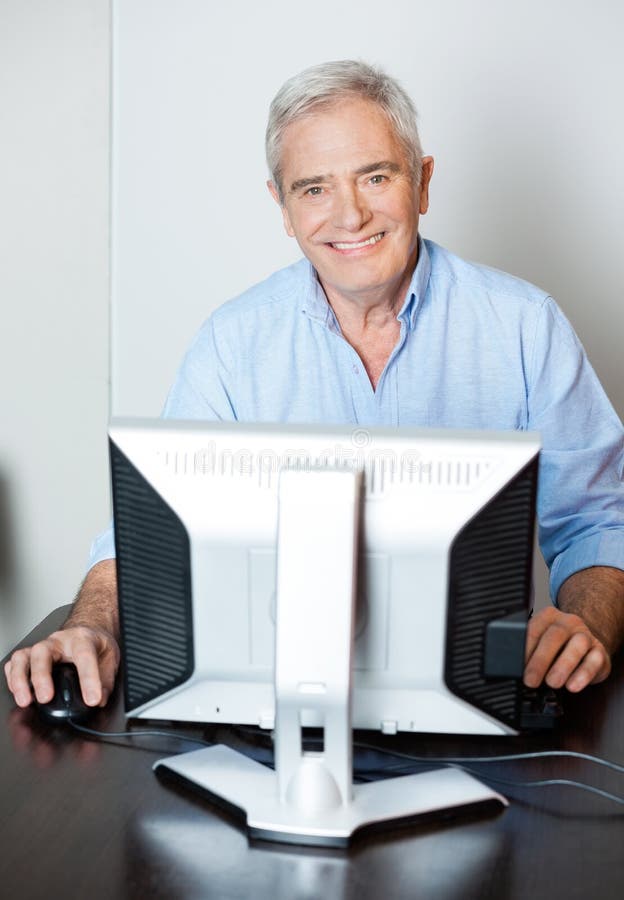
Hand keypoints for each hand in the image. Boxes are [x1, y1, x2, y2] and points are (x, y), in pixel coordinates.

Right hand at [4, 626, 119, 708]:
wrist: (87, 629)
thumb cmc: (95, 643)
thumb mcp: (110, 657)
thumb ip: (106, 680)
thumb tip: (101, 700)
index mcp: (82, 639)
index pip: (85, 657)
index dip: (89, 680)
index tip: (92, 699)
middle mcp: (59, 641)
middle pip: (43, 653)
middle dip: (42, 677)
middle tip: (45, 698)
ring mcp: (43, 647)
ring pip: (24, 657)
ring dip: (21, 680)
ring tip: (25, 700)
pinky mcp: (31, 655)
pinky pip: (16, 663)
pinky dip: (13, 678)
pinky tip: (18, 691)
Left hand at [523, 606, 610, 692]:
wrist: (586, 644)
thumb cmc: (557, 646)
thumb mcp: (541, 643)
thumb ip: (529, 651)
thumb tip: (515, 669)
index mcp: (548, 616)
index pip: (535, 628)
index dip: (525, 649)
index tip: (517, 668)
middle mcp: (569, 622)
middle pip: (555, 635)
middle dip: (541, 660)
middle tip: (531, 680)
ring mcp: (587, 635)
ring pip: (578, 644)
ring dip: (564, 665)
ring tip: (552, 682)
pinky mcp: (600, 652)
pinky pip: (595, 661)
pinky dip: (583, 674)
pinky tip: (573, 685)